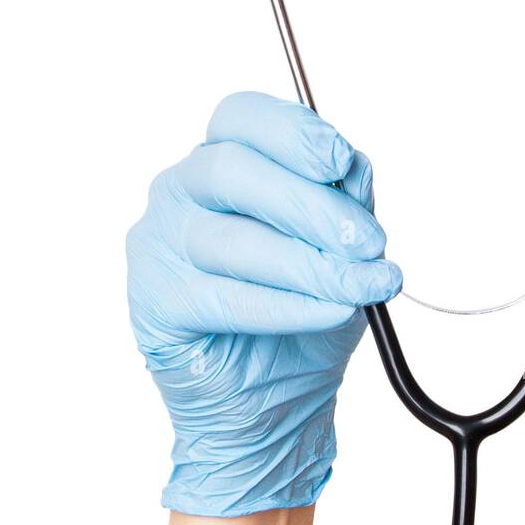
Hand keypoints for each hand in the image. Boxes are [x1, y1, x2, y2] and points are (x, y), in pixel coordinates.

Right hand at [126, 92, 400, 516]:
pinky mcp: (155, 302)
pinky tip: (328, 312)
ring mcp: (160, 245)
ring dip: (310, 266)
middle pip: (233, 170)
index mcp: (226, 161)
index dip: (292, 132)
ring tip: (361, 289)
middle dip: (312, 207)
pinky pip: (223, 298)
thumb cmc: (304, 322)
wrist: (277, 406)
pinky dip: (285, 307)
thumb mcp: (342, 253)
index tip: (341, 161)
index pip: (244, 117)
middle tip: (368, 242)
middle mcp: (183, 192)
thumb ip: (346, 204)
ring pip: (231, 240)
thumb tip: (353, 170)